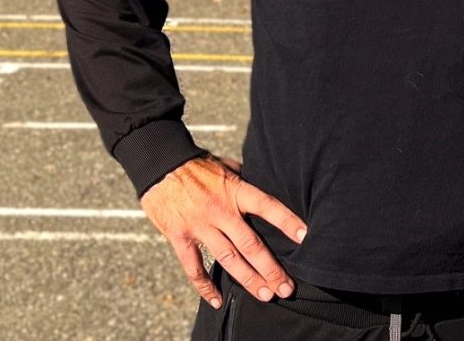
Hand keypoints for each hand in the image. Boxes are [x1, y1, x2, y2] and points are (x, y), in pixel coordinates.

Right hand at [140, 154, 307, 309]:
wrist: (159, 163)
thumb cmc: (196, 164)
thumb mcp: (226, 166)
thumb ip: (244, 180)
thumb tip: (266, 183)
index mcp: (235, 191)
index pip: (266, 206)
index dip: (286, 221)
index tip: (304, 236)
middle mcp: (220, 210)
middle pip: (250, 244)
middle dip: (270, 268)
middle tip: (286, 287)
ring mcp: (199, 225)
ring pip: (228, 259)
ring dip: (248, 279)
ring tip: (265, 295)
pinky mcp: (179, 236)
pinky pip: (194, 267)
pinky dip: (205, 286)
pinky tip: (218, 300)